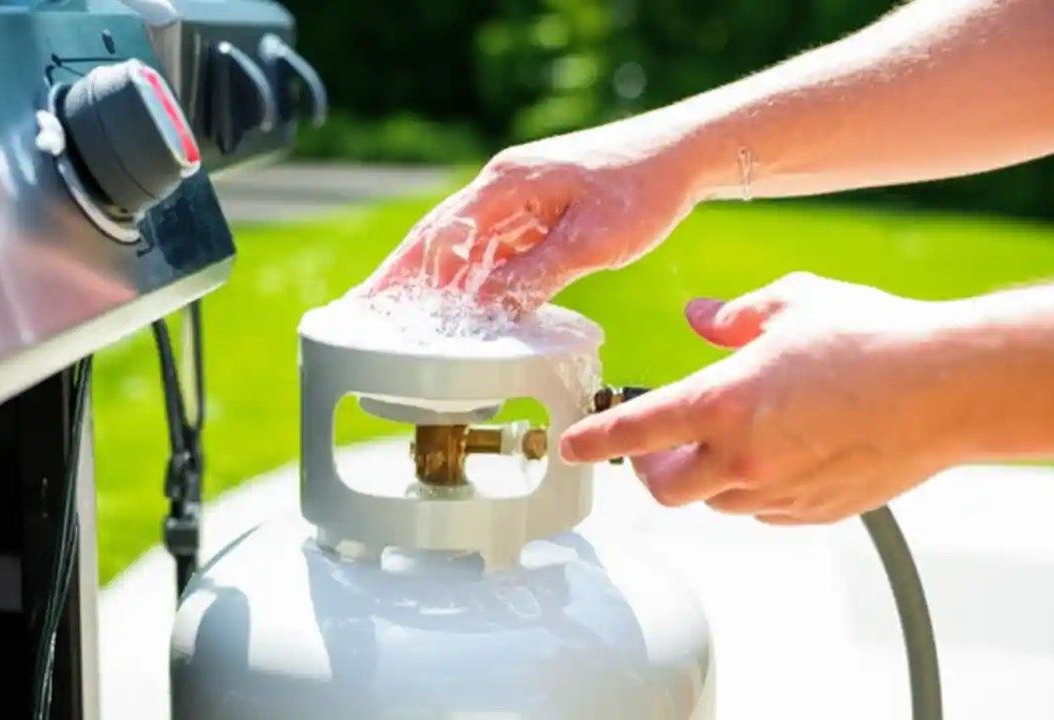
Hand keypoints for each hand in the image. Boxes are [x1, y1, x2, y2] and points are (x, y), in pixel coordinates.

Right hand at [355, 121, 698, 312]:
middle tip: (369, 318)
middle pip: (441, 239)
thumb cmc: (642, 187)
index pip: (439, 234)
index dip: (402, 273)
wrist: (684, 154)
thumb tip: (487, 309)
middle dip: (404, 279)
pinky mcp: (541, 212)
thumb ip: (535, 274)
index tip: (371, 304)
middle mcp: (505, 187)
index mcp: (506, 184)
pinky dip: (479, 279)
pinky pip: (499, 251)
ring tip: (409, 321)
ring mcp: (522, 199)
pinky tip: (468, 308)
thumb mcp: (590, 242)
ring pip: (469, 248)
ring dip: (441, 283)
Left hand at [560, 272, 966, 524]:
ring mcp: (780, 491)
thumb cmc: (872, 337)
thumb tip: (701, 317)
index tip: (573, 445)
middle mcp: (743, 457)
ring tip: (730, 438)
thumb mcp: (791, 303)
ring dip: (706, 477)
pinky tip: (779, 455)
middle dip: (648, 468)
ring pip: (716, 502)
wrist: (950, 387)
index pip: (635, 430)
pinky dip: (753, 489)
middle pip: (664, 487)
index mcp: (723, 402)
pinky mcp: (816, 511)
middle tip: (655, 444)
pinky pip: (764, 510)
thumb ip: (733, 315)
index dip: (595, 439)